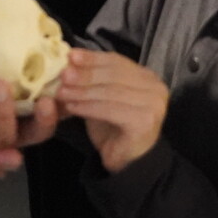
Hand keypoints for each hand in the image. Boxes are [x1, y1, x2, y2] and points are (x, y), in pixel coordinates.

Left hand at [55, 48, 167, 172]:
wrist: (127, 161)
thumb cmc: (113, 128)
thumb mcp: (101, 97)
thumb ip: (91, 80)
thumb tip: (69, 59)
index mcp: (147, 76)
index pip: (116, 61)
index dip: (92, 57)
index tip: (70, 55)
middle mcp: (155, 87)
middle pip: (114, 74)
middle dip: (85, 73)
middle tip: (62, 75)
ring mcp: (153, 104)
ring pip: (110, 91)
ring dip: (83, 91)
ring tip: (62, 92)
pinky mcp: (144, 121)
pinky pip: (110, 109)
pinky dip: (88, 107)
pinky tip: (72, 107)